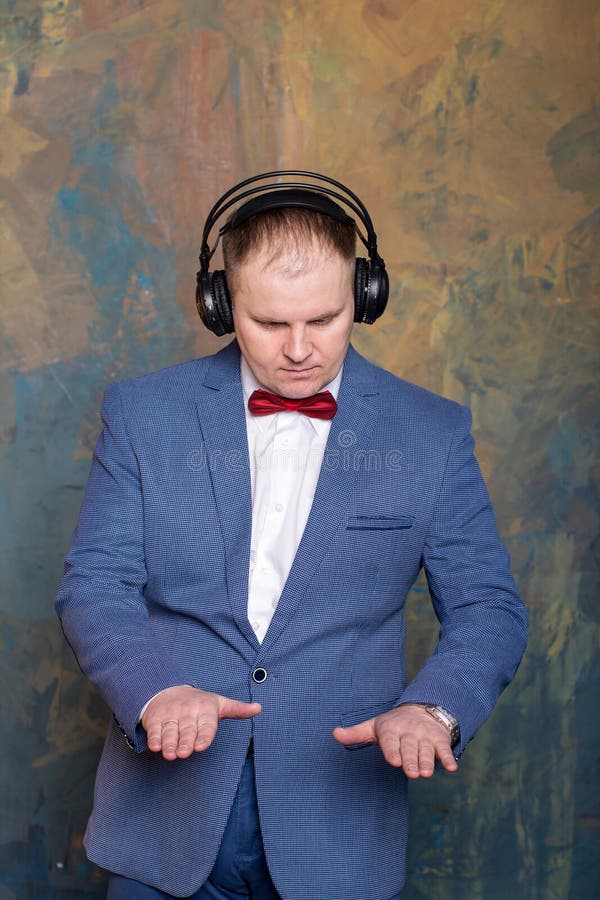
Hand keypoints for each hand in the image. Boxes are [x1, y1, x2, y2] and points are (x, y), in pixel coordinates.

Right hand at [141, 685, 260, 760]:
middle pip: (187, 730)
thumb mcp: (219, 704)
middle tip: (184, 753)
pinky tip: (155, 746)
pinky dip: (154, 738)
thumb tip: (259, 708)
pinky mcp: (155, 718)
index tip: (202, 746)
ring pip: (170, 731)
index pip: (206, 725)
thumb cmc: (198, 703)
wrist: (167, 689)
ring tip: (170, 755)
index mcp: (205, 709)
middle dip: (185, 742)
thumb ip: (238, 709)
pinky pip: (155, 729)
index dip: (204, 736)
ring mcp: (170, 715)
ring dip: (169, 743)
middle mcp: (188, 711)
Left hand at [332, 703, 457, 777]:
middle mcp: (408, 731)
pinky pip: (444, 748)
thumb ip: (355, 733)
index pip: (390, 741)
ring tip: (427, 773)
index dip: (392, 750)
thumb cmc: (392, 726)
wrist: (420, 710)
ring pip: (426, 750)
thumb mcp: (373, 727)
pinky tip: (451, 768)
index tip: (394, 761)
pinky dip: (448, 757)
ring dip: (427, 761)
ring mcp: (424, 735)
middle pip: (409, 747)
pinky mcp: (439, 739)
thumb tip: (334, 733)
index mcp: (390, 729)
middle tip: (411, 773)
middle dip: (411, 759)